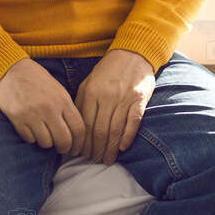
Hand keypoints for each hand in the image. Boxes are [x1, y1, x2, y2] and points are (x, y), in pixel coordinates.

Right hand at [0, 59, 86, 152]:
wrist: (11, 70)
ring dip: (46, 142)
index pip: (78, 129)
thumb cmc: (37, 80)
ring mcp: (33, 114)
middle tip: (61, 148)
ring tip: (44, 135)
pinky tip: (31, 130)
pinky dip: (32, 138)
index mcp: (62, 100)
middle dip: (64, 148)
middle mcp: (49, 108)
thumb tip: (75, 134)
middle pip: (64, 140)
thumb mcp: (58, 90)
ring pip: (46, 143)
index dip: (79, 143)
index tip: (75, 149)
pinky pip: (29, 139)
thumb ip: (67, 109)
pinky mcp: (17, 119)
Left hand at [72, 49, 155, 164]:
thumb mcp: (89, 82)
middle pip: (100, 130)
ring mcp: (124, 98)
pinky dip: (127, 136)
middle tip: (94, 161)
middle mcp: (107, 96)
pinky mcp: (139, 99)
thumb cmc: (108, 71)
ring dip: (110, 148)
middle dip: (96, 149)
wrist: (132, 53)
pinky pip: (133, 121)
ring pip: (115, 129)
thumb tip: (74, 127)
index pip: (85, 124)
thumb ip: (81, 102)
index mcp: (91, 93)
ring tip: (107, 160)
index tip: (81, 154)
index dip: (83, 142)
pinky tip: (122, 148)